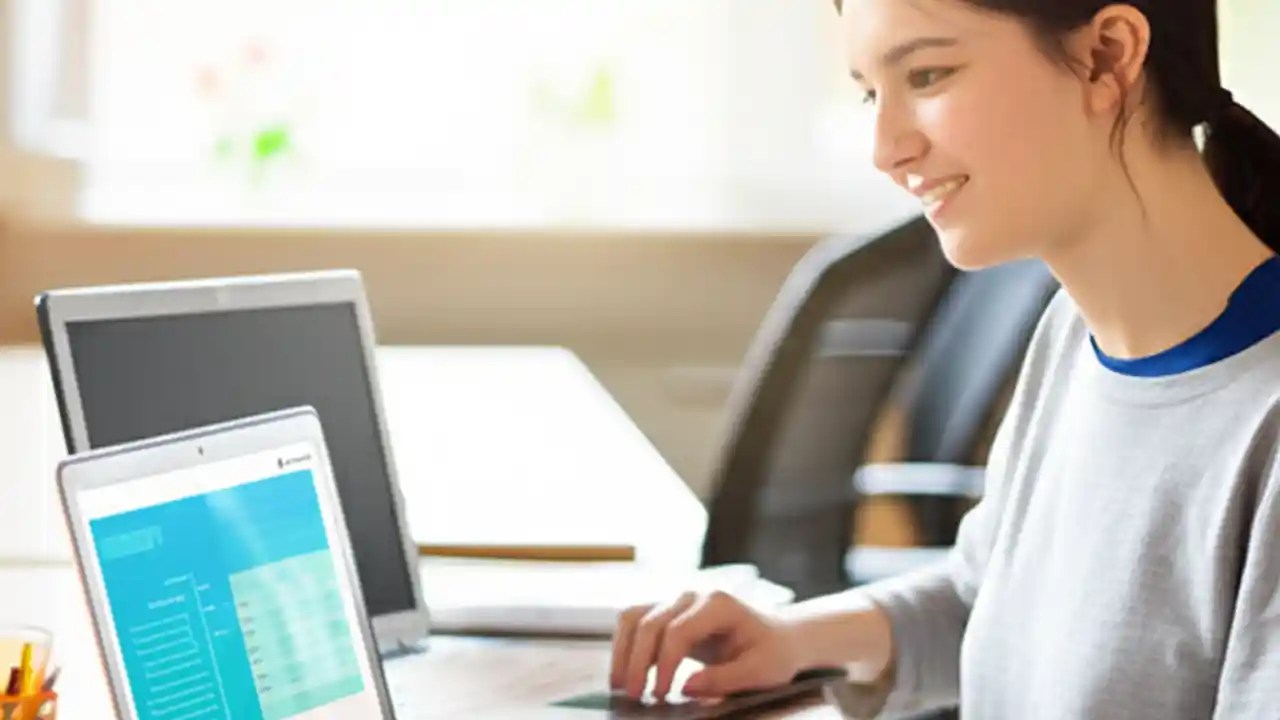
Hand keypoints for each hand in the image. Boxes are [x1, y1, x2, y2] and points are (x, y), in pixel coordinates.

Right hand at [609, 590, 805, 700]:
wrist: (775, 637)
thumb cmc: (771, 653)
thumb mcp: (760, 671)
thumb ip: (724, 679)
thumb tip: (686, 687)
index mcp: (718, 604)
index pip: (678, 630)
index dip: (664, 663)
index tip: (660, 694)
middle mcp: (692, 595)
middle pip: (651, 622)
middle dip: (637, 661)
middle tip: (635, 697)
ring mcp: (676, 600)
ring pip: (634, 616)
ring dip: (622, 651)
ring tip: (620, 686)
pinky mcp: (666, 612)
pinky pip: (634, 621)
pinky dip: (624, 645)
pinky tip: (625, 673)